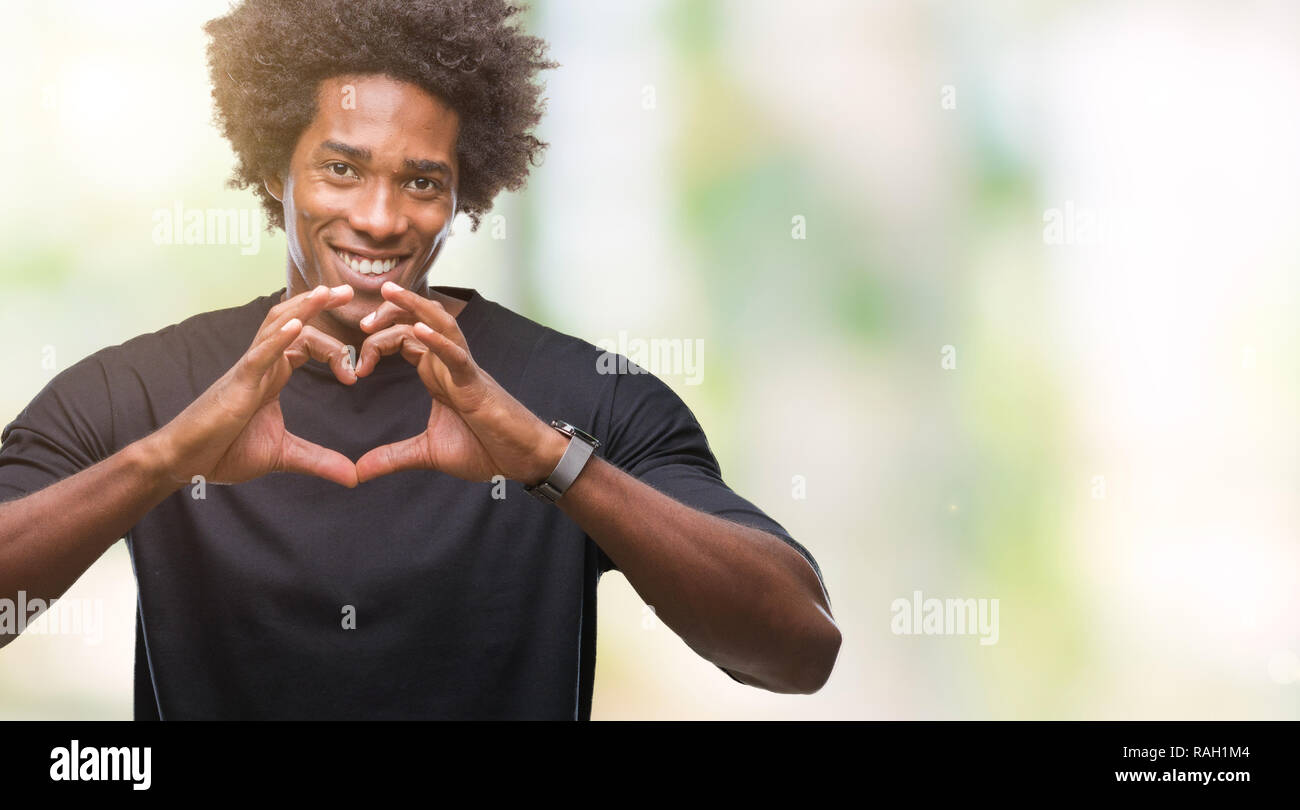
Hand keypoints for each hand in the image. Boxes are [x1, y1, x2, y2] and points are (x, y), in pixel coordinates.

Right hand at [146, 284, 361, 487]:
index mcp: (273, 376)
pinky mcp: (237, 385)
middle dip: (318, 304)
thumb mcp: (283, 455)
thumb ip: (319, 461)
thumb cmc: (225, 451)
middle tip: (348, 292)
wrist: (185, 463)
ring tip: (324, 293)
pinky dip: (278, 340)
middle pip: (291, 322)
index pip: (305, 344)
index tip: (354, 374)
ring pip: (275, 328)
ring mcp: (248, 372)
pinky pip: (259, 356)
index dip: (332, 347)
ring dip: (301, 309)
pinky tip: (297, 326)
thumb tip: (354, 477)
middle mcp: (261, 366)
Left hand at [352, 282, 567, 484]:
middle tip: (361, 322)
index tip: (357, 366)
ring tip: (390, 292)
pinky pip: (457, 356)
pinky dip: (438, 341)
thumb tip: (359, 472)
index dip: (377, 341)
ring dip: (414, 306)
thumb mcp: (428, 453)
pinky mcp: (476, 385)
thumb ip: (392, 458)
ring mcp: (464, 370)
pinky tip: (419, 330)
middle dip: (390, 312)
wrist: (523, 459)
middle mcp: (448, 364)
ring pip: (440, 325)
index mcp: (437, 375)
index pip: (405, 338)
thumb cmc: (486, 449)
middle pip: (419, 320)